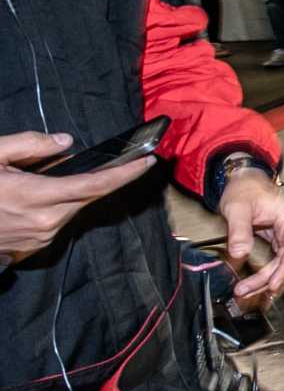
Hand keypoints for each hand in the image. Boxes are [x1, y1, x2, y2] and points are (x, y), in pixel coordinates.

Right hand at [0, 131, 157, 264]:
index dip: (125, 174)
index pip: (95, 185)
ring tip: (65, 176)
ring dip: (77, 193)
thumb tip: (65, 143)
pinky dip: (59, 206)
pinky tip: (46, 195)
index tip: (147, 162)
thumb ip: (30, 145)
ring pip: (72, 211)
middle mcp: (45, 222)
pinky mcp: (31, 248)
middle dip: (106, 179)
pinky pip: (57, 222)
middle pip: (88, 197)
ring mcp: (39, 238)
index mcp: (36, 196)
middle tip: (124, 162)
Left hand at [217, 169, 283, 308]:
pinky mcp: (277, 244)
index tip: (272, 284)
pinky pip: (274, 263)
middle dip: (266, 280)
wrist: (243, 183)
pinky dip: (263, 275)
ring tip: (245, 291)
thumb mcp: (238, 208)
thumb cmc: (246, 190)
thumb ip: (239, 231)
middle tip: (246, 291)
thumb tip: (240, 253)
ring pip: (279, 266)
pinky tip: (254, 286)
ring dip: (263, 281)